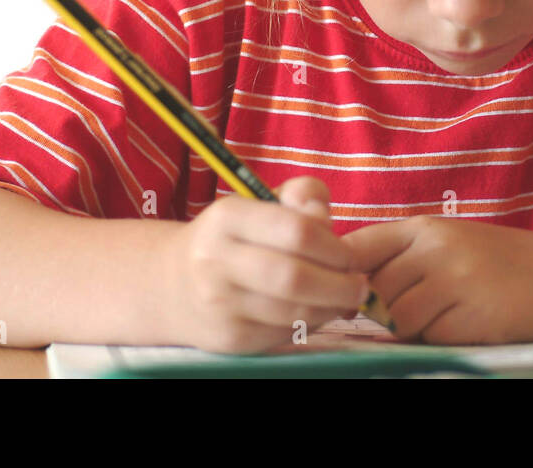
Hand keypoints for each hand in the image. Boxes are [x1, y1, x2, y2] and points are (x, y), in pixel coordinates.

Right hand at [160, 177, 368, 353]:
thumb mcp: (262, 204)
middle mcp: (216, 260)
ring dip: (330, 308)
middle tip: (359, 286)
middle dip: (340, 285)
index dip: (334, 246)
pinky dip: (310, 325)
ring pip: (293, 312)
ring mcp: (219, 303)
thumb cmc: (236, 239)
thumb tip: (323, 216)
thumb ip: (303, 195)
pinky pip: (283, 334)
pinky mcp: (228, 337)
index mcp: (229, 217)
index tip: (350, 255)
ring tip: (343, 301)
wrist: (173, 284)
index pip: (297, 230)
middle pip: (295, 278)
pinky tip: (316, 313)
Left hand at [342, 215, 532, 344]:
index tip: (352, 294)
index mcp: (425, 227)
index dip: (346, 275)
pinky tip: (469, 324)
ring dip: (414, 327)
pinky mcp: (473, 316)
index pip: (359, 247)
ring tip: (447, 315)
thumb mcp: (449, 242)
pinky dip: (442, 339)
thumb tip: (349, 288)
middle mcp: (436, 248)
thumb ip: (402, 257)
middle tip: (420, 307)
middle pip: (375, 291)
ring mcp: (455, 281)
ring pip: (399, 319)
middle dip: (386, 309)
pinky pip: (431, 338)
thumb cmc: (501, 262)